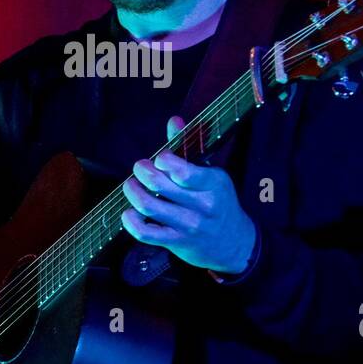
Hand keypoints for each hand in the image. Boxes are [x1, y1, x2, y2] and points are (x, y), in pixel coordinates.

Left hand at [120, 116, 257, 275]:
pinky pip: (146, 233)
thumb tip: (173, 120)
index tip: (159, 159)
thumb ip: (189, 147)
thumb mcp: (211, 173)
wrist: (234, 243)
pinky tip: (129, 212)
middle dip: (142, 171)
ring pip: (149, 206)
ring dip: (132, 192)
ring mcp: (189, 225)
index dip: (163, 160)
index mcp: (213, 183)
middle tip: (139, 168)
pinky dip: (131, 222)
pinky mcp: (176, 242)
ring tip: (131, 185)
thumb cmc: (219, 202)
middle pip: (160, 184)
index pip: (182, 170)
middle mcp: (203, 204)